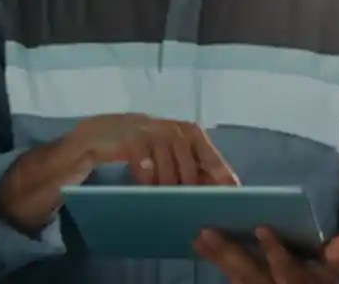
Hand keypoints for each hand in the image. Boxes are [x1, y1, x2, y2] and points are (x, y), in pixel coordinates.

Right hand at [68, 113, 239, 186]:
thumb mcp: (173, 150)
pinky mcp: (134, 140)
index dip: (222, 176)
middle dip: (188, 193)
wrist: (106, 131)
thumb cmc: (148, 145)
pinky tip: (144, 188)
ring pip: (167, 176)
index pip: (212, 157)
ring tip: (161, 200)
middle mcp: (176, 129)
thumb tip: (220, 189)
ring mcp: (155, 133)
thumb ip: (194, 165)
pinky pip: (146, 173)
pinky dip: (146, 184)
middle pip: (189, 173)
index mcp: (191, 131)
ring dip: (165, 191)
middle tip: (185, 208)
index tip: (232, 193)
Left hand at [194, 226, 338, 283]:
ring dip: (217, 259)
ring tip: (199, 239)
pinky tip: (204, 252)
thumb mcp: (331, 280)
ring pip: (236, 279)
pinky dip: (219, 269)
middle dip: (230, 254)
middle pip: (250, 274)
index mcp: (298, 283)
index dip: (275, 251)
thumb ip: (334, 260)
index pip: (287, 269)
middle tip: (206, 232)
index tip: (260, 229)